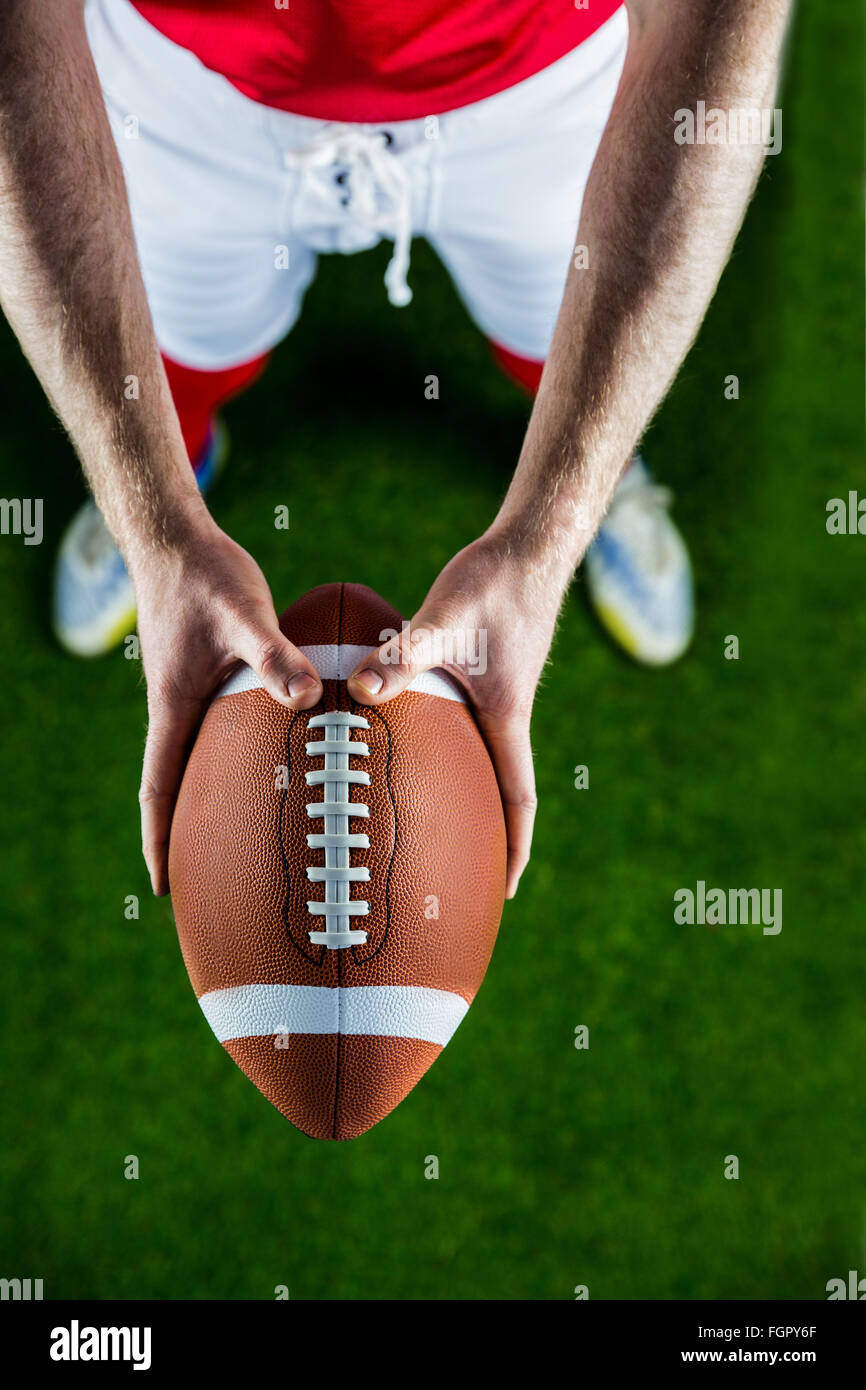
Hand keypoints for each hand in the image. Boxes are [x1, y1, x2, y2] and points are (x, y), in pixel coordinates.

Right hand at [134, 516, 322, 894]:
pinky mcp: (210, 676)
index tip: (163, 886)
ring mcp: (194, 694)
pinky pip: (224, 730)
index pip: (160, 788)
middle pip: (180, 786)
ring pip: (203, 760)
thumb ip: (276, 655)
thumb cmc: (204, 575)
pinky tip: (279, 760)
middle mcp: (180, 709)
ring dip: (216, 798)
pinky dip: (242, 756)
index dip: (159, 839)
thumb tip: (311, 697)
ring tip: (251, 839)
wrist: (175, 539)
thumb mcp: (243, 612)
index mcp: (176, 707)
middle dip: (191, 835)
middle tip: (213, 882)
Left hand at [347, 533, 562, 897]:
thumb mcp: (447, 617)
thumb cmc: (496, 581)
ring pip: (475, 758)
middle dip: (484, 835)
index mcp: (505, 717)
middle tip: (456, 876)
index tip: (504, 890)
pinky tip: (398, 737)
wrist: (530, 545)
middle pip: (497, 788)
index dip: (514, 847)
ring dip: (460, 792)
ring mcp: (493, 694)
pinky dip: (438, 744)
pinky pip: (458, 724)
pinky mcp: (480, 673)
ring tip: (419, 822)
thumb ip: (404, 654)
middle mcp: (503, 714)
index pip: (517, 798)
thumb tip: (361, 690)